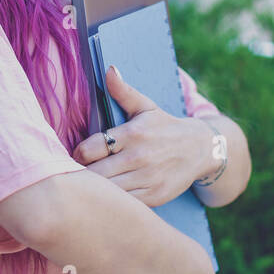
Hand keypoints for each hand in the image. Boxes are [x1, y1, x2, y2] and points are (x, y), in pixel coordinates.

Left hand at [72, 66, 211, 206]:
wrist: (200, 149)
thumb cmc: (165, 127)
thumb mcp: (146, 106)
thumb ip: (123, 92)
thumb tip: (108, 69)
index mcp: (132, 134)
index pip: (90, 149)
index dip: (76, 154)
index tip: (75, 156)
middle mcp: (139, 157)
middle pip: (95, 174)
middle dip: (80, 175)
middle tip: (73, 175)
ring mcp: (147, 179)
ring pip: (108, 192)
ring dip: (95, 191)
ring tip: (86, 188)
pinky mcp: (154, 196)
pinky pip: (125, 204)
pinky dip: (113, 202)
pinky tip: (107, 197)